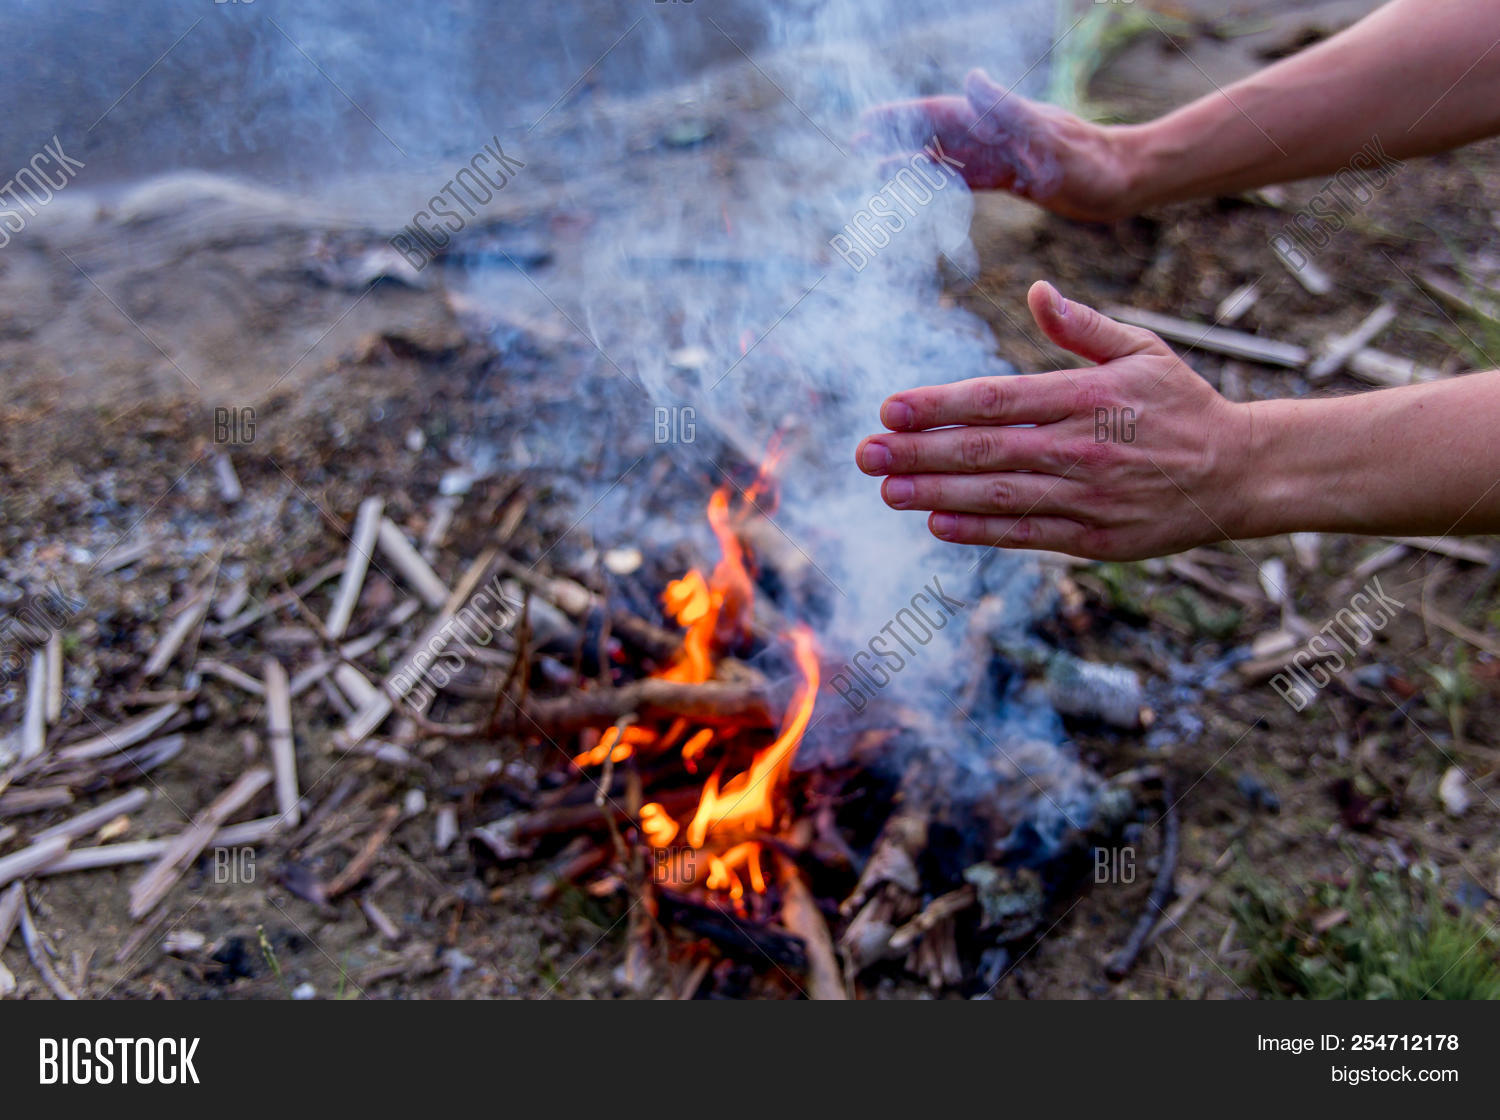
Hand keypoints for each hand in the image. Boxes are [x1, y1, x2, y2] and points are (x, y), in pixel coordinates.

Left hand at [856, 282, 1255, 560]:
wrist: (1240, 472)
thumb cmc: (1181, 405)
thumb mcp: (1142, 350)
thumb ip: (1082, 328)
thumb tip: (1036, 292)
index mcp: (1087, 395)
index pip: (997, 399)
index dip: (938, 406)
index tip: (889, 409)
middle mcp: (1081, 446)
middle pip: (984, 450)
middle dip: (918, 453)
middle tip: (866, 454)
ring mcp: (1087, 496)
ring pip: (998, 495)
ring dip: (936, 494)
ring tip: (888, 491)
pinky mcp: (1095, 537)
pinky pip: (1027, 534)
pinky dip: (980, 531)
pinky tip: (937, 524)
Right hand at [857, 69, 1140, 221]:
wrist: (1123, 179)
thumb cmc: (1090, 161)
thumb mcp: (1046, 136)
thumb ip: (1007, 110)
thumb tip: (970, 80)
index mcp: (995, 122)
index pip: (938, 114)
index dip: (902, 118)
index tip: (868, 124)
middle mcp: (993, 135)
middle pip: (934, 132)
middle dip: (896, 137)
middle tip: (858, 147)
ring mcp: (1000, 155)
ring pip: (945, 156)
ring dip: (911, 161)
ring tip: (879, 171)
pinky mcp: (1011, 177)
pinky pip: (966, 178)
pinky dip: (940, 181)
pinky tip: (923, 188)